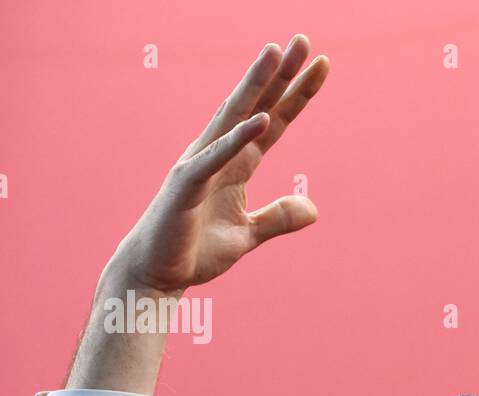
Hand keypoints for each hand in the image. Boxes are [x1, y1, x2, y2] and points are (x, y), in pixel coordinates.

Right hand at [108, 35, 330, 294]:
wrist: (156, 273)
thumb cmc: (195, 250)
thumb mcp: (248, 234)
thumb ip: (278, 218)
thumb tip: (313, 208)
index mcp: (238, 163)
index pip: (276, 121)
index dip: (298, 95)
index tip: (323, 66)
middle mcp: (219, 154)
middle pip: (257, 106)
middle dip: (280, 74)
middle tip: (303, 39)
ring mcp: (201, 165)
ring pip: (233, 118)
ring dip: (256, 86)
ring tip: (277, 54)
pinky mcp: (187, 186)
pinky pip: (217, 159)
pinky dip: (239, 139)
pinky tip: (263, 120)